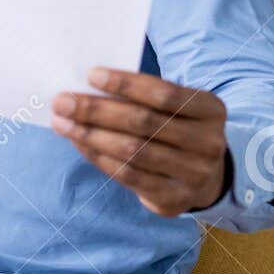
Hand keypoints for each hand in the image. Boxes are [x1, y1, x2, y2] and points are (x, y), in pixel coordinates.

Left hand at [51, 68, 228, 217]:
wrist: (205, 177)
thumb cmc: (176, 129)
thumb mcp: (174, 108)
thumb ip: (142, 98)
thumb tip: (87, 90)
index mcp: (211, 110)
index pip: (164, 93)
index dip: (126, 84)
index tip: (91, 75)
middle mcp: (209, 143)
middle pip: (144, 123)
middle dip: (97, 110)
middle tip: (62, 102)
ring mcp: (194, 174)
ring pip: (133, 150)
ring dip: (91, 135)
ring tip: (63, 123)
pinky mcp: (174, 199)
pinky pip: (128, 175)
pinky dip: (98, 157)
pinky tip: (79, 144)